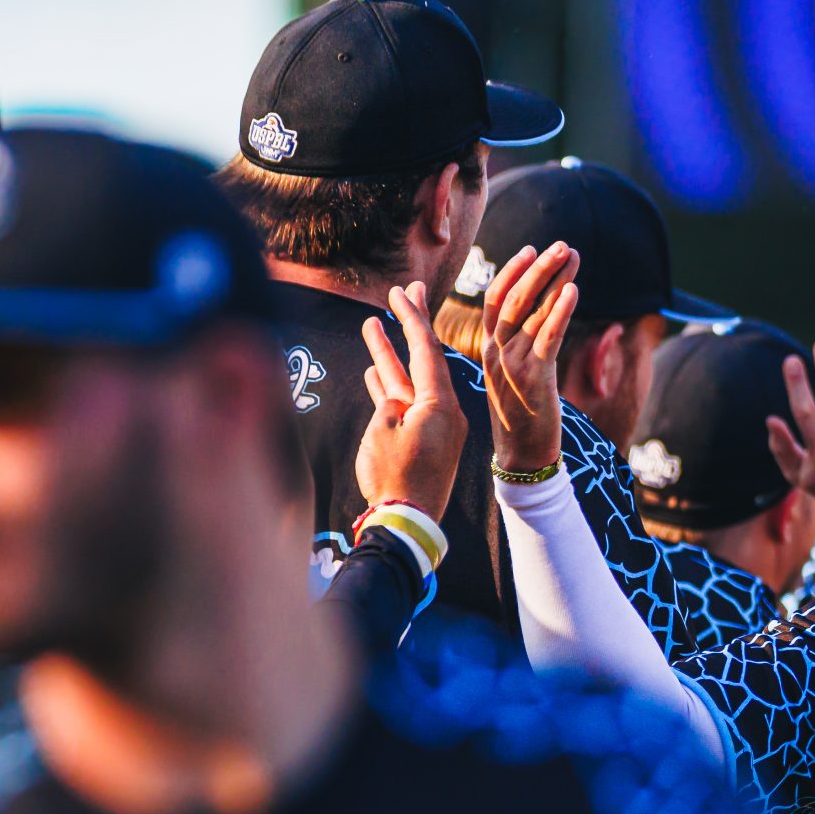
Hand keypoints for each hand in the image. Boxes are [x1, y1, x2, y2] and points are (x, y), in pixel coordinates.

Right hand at [355, 281, 467, 521]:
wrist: (407, 524)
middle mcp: (442, 411)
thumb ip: (388, 405)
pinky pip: (405, 406)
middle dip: (411, 323)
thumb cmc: (394, 478)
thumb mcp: (383, 432)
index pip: (427, 349)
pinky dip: (390, 387)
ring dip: (390, 354)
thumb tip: (393, 400)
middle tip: (406, 289)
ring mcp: (432, 427)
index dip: (412, 317)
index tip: (401, 291)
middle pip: (424, 358)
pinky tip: (374, 368)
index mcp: (440, 404)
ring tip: (371, 323)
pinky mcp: (421, 442)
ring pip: (408, 381)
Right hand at [483, 241, 581, 475]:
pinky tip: (574, 291)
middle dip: (538, 268)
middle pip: (513, 298)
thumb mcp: (515, 377)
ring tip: (572, 256)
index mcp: (489, 350)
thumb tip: (540, 319)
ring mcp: (512, 365)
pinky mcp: (534, 379)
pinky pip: (547, 338)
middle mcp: (496, 353)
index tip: (531, 250)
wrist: (522, 460)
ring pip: (531, 311)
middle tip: (562, 245)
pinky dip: (560, 311)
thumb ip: (520, 347)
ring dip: (553, 280)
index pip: (495, 301)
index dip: (512, 273)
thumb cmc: (523, 419)